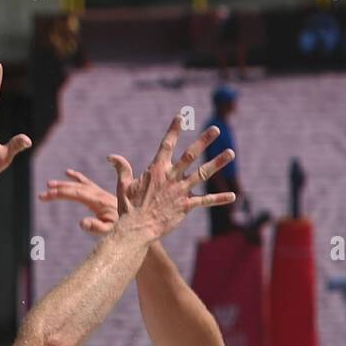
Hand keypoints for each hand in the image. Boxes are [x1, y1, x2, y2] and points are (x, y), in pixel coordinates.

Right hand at [39, 169, 118, 234]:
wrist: (137, 221)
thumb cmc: (122, 228)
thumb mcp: (110, 232)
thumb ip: (96, 227)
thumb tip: (80, 222)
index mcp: (99, 201)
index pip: (76, 194)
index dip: (61, 193)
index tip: (47, 195)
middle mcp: (98, 194)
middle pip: (74, 189)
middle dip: (58, 191)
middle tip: (42, 195)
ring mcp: (99, 193)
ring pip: (79, 185)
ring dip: (64, 184)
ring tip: (49, 184)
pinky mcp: (100, 194)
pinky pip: (86, 183)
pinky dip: (77, 177)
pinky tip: (68, 172)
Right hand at [107, 119, 235, 242]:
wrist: (136, 229)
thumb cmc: (129, 208)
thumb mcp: (124, 186)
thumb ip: (122, 169)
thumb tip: (112, 156)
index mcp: (157, 170)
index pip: (167, 144)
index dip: (174, 129)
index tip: (181, 115)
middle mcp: (171, 177)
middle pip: (191, 154)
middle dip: (204, 140)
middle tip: (216, 129)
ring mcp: (180, 191)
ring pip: (203, 173)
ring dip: (217, 162)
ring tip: (231, 152)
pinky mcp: (186, 206)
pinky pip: (206, 201)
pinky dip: (219, 199)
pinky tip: (233, 196)